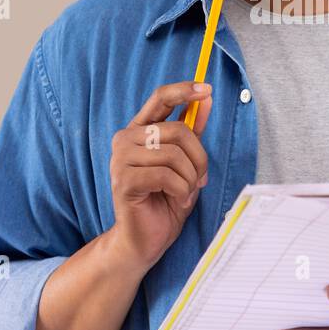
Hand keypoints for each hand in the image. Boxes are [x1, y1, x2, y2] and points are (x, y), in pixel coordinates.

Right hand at [108, 80, 211, 269]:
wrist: (144, 240)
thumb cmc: (164, 201)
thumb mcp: (186, 163)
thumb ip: (193, 131)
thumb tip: (206, 98)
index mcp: (139, 131)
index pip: (160, 98)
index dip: (184, 91)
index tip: (207, 89)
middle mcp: (125, 139)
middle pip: (177, 130)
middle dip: (199, 157)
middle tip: (200, 179)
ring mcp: (120, 160)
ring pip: (174, 154)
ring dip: (190, 178)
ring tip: (185, 193)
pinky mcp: (124, 181)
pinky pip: (167, 176)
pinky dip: (181, 190)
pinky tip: (177, 199)